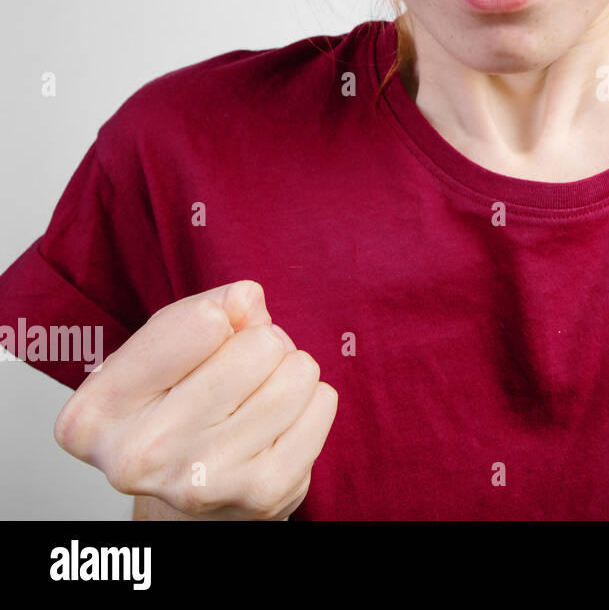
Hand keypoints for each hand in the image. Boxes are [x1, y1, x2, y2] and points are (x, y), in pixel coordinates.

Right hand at [53, 280, 337, 519]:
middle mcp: (140, 455)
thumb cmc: (180, 403)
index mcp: (98, 410)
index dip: (218, 317)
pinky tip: (279, 422)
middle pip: (260, 347)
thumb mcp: (170, 346)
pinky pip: (323, 405)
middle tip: (241, 373)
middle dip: (263, 346)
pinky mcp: (261, 497)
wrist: (194, 496)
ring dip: (291, 373)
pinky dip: (313, 401)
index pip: (201, 322)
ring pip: (297, 375)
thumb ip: (208, 309)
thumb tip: (245, 299)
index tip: (206, 339)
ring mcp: (202, 482)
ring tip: (260, 396)